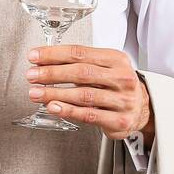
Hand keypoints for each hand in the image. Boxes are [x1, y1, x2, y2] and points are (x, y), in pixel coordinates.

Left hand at [26, 44, 153, 141]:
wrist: (142, 109)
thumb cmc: (116, 86)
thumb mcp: (104, 67)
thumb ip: (79, 63)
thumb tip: (42, 62)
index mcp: (116, 60)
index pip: (80, 53)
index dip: (54, 54)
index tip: (34, 56)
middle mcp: (122, 78)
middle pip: (81, 73)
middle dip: (52, 73)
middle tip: (32, 75)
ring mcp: (123, 100)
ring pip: (84, 95)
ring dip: (55, 93)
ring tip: (36, 93)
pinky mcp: (119, 120)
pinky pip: (89, 115)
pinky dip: (68, 111)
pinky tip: (53, 107)